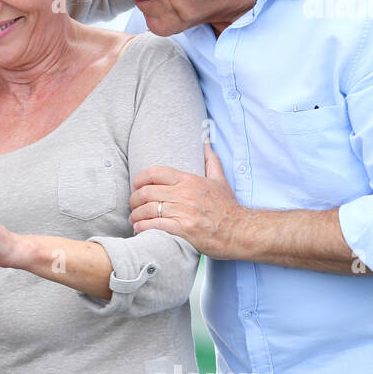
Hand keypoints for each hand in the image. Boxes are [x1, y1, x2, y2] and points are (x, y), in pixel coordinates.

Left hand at [128, 143, 247, 258]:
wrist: (240, 230)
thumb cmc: (228, 207)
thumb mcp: (220, 180)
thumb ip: (211, 161)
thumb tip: (206, 143)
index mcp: (189, 180)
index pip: (155, 173)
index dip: (140, 179)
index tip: (136, 186)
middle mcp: (184, 194)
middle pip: (146, 192)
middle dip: (134, 200)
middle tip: (132, 206)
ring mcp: (182, 212)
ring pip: (147, 209)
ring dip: (136, 216)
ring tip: (134, 220)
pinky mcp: (182, 229)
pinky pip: (154, 225)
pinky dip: (143, 227)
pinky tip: (140, 229)